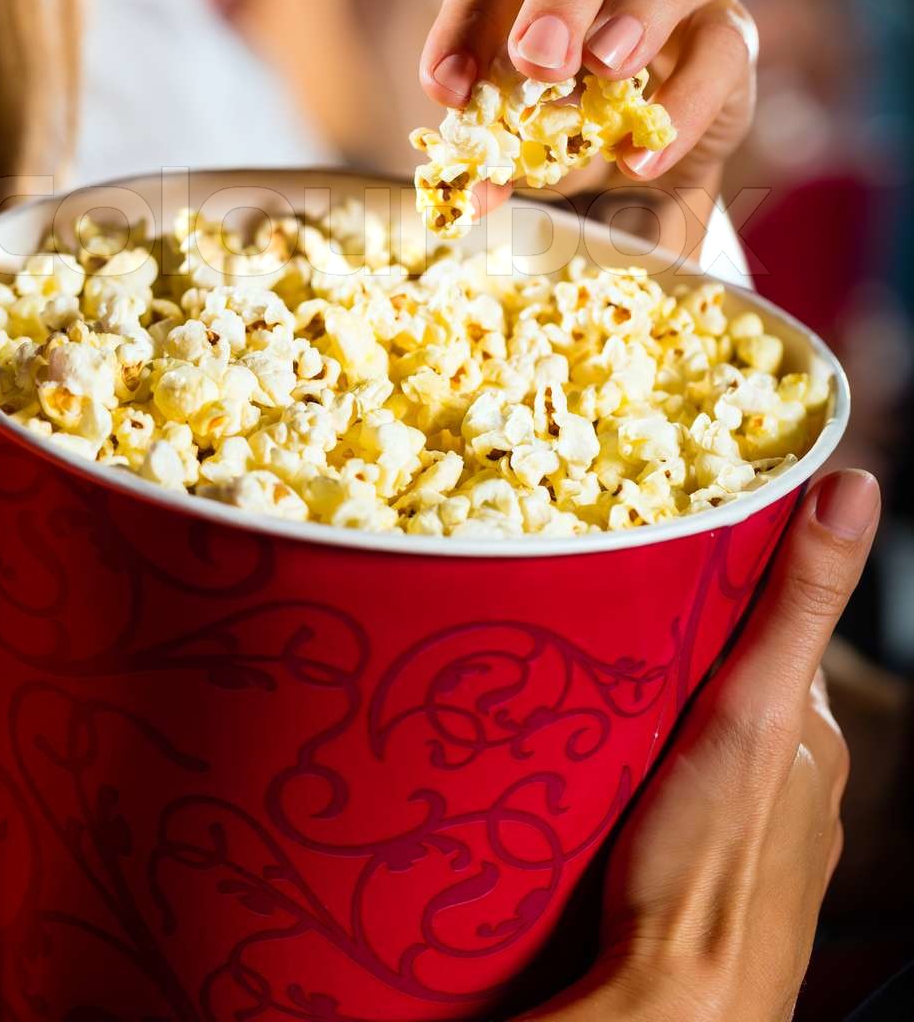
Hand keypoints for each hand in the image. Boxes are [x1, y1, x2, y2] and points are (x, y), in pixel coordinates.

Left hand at [419, 0, 756, 248]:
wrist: (627, 144)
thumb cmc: (550, 98)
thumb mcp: (506, 115)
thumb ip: (486, 139)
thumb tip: (473, 188)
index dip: (469, 16)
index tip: (448, 89)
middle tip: (536, 60)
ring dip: (644, 8)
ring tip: (605, 70)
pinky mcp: (733, 26)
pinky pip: (723, 47)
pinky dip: (684, 102)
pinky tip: (638, 155)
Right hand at [524, 468, 879, 1021]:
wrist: (673, 1010)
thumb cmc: (711, 868)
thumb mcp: (753, 709)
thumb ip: (799, 599)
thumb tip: (854, 484)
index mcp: (813, 735)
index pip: (774, 631)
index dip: (723, 592)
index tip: (662, 559)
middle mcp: (798, 786)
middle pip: (735, 687)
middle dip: (680, 658)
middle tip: (610, 634)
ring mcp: (757, 837)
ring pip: (706, 745)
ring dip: (660, 719)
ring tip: (598, 700)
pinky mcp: (707, 875)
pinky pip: (683, 799)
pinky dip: (651, 776)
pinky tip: (607, 777)